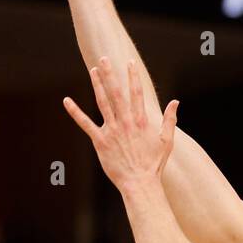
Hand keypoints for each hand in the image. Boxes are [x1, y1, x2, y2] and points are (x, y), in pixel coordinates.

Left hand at [64, 57, 177, 192]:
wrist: (140, 183)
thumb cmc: (153, 164)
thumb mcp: (167, 141)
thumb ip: (169, 120)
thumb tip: (175, 102)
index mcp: (141, 120)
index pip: (136, 93)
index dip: (133, 76)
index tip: (129, 62)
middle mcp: (125, 122)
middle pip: (116, 93)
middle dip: (110, 74)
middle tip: (104, 59)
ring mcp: (112, 131)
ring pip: (102, 103)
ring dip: (97, 86)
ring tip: (92, 71)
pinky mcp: (100, 141)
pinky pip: (85, 124)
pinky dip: (75, 112)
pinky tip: (67, 101)